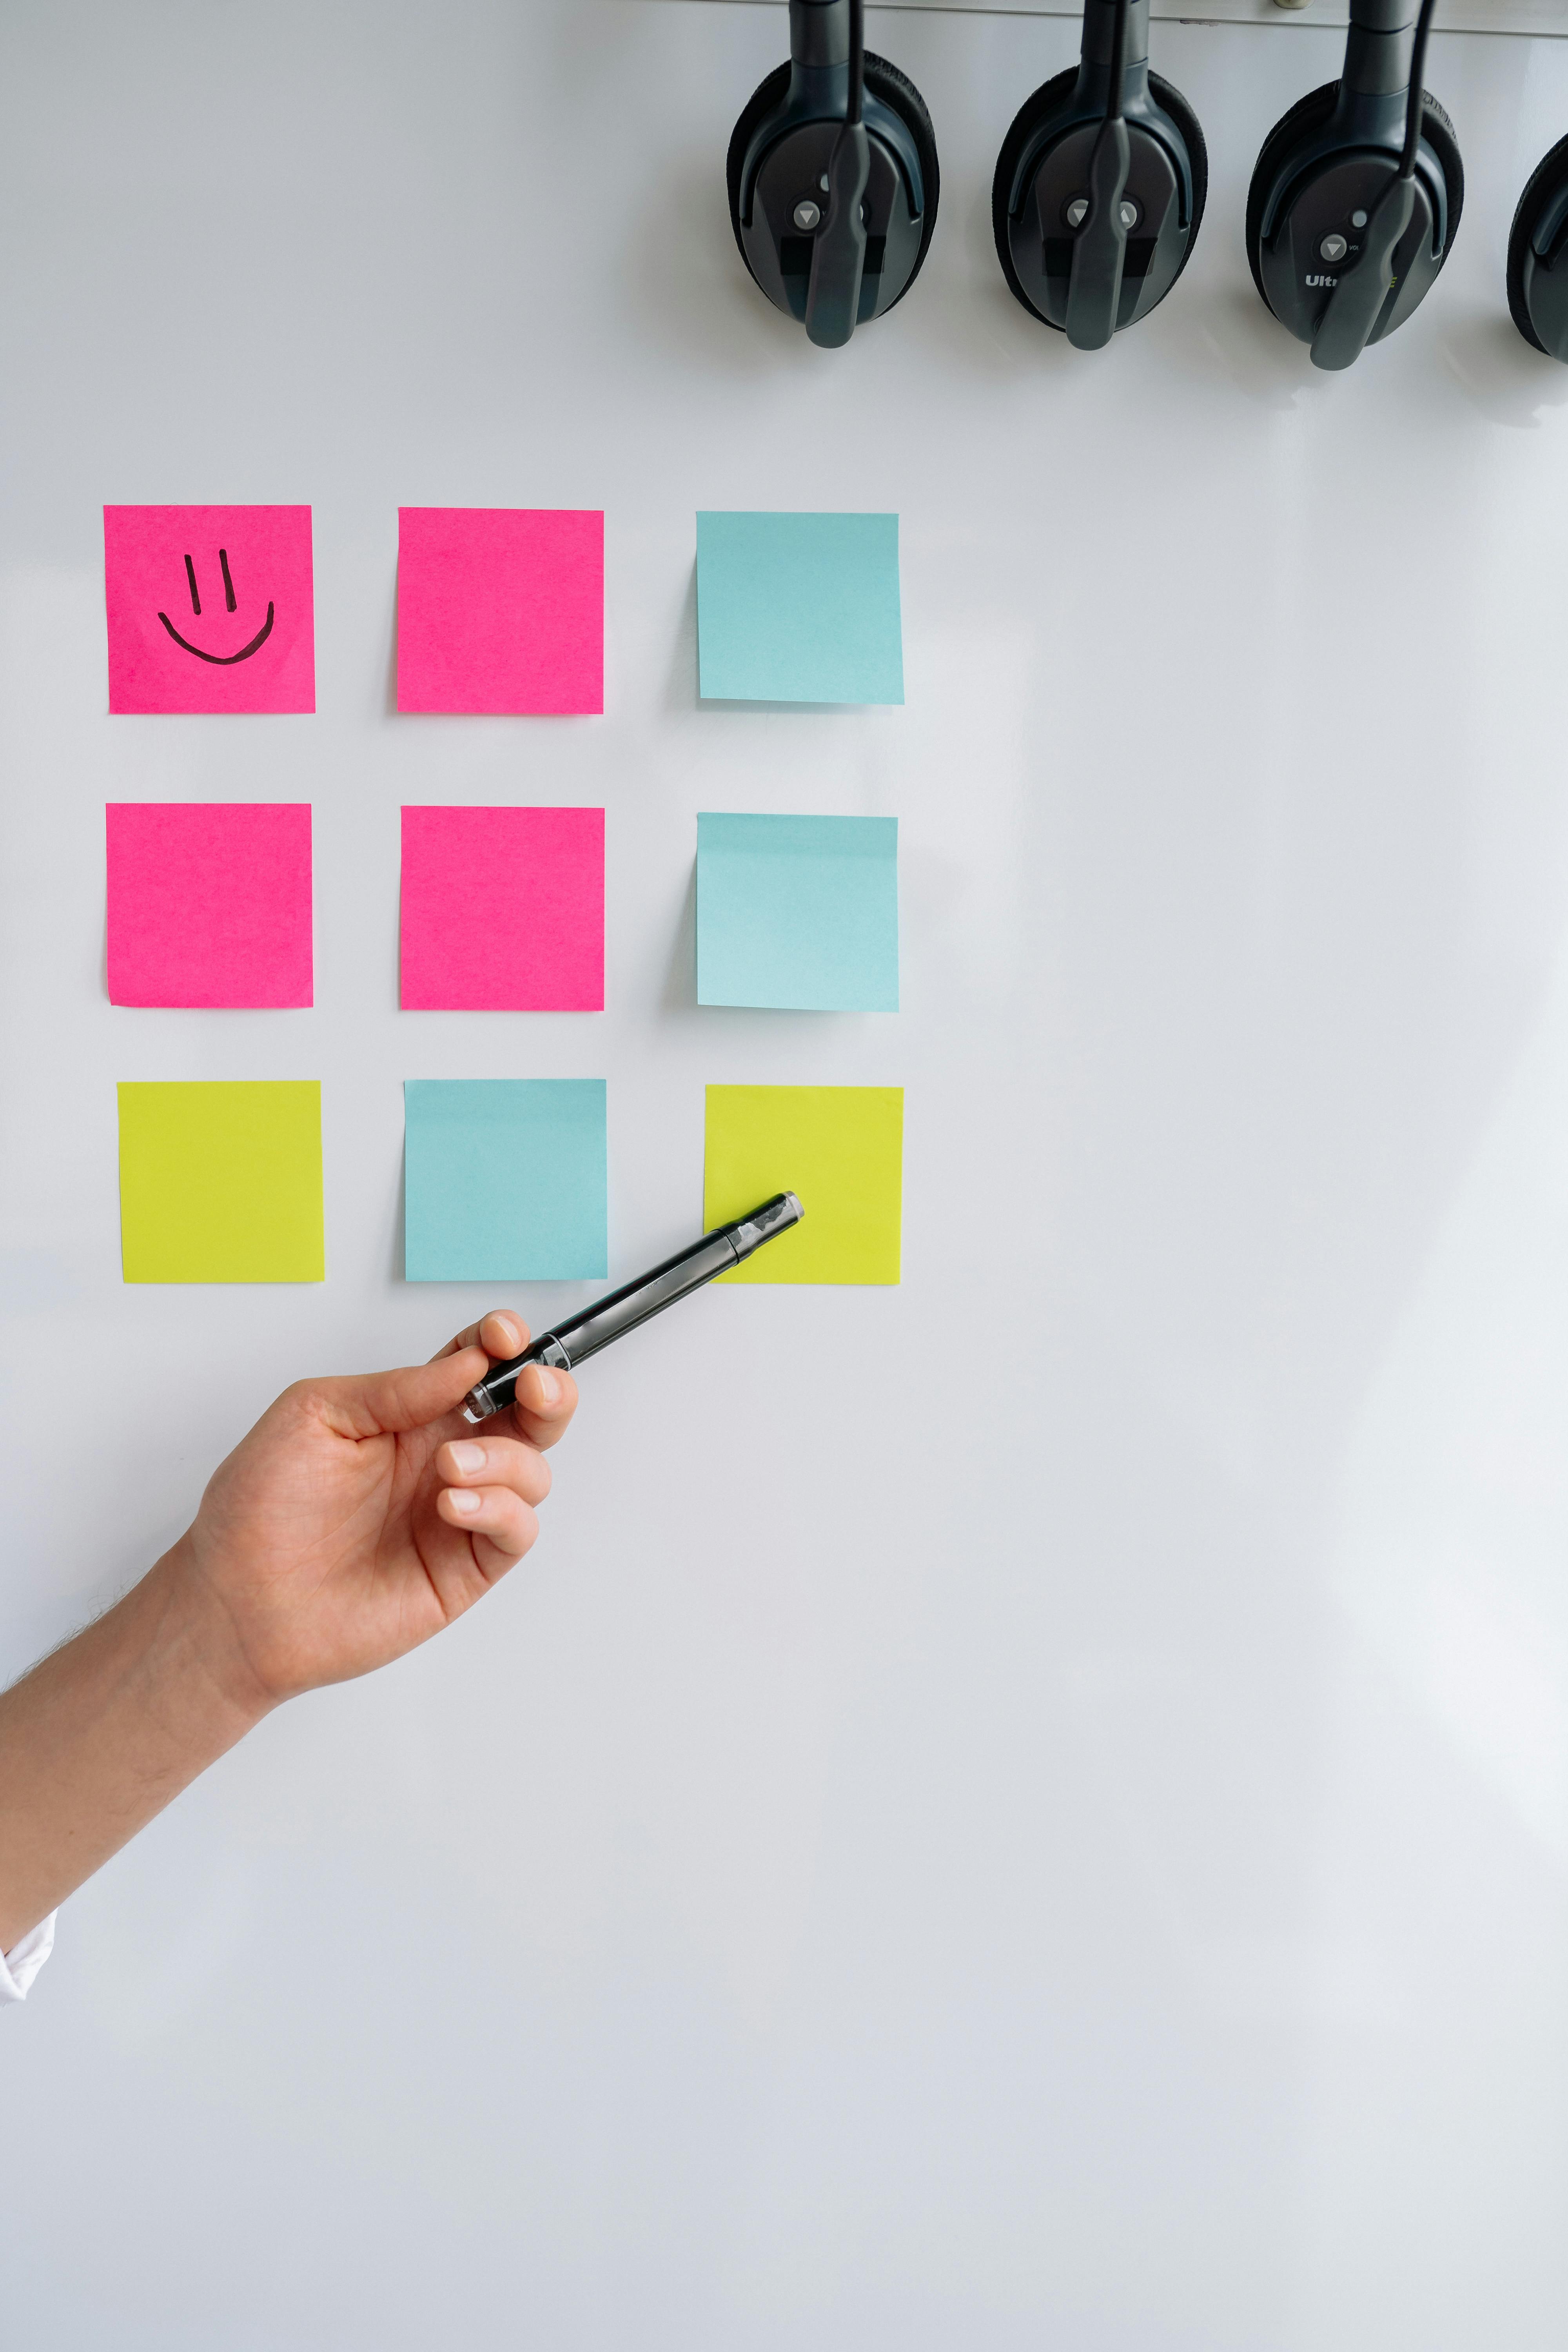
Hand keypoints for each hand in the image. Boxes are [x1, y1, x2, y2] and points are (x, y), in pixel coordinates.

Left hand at [162, 1312, 577, 1714]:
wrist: (237, 1604)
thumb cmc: (259, 1510)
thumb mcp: (313, 1415)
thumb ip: (395, 1387)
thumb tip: (466, 1364)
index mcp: (409, 1418)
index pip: (477, 1367)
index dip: (501, 1343)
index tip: (501, 1336)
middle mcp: (441, 1461)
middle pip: (529, 1416)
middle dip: (548, 1391)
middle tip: (534, 1385)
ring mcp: (457, 1516)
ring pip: (531, 1471)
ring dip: (505, 1457)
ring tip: (448, 1466)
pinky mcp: (463, 1569)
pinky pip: (517, 1530)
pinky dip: (500, 1509)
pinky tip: (451, 1506)